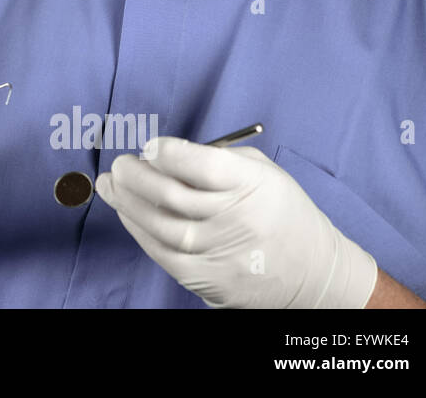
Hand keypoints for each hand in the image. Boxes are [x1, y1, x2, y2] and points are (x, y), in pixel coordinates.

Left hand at [94, 136, 378, 307]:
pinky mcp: (209, 278)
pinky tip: (126, 214)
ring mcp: (221, 253)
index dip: (168, 153)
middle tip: (121, 164)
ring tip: (111, 184)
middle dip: (136, 175)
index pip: (203, 166)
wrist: (314, 273)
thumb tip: (163, 155)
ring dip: (126, 202)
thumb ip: (216, 158)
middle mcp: (236, 219)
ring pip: (160, 226)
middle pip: (172, 195)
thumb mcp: (261, 171)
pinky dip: (138, 231)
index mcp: (253, 184)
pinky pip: (162, 253)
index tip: (151, 146)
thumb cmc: (279, 211)